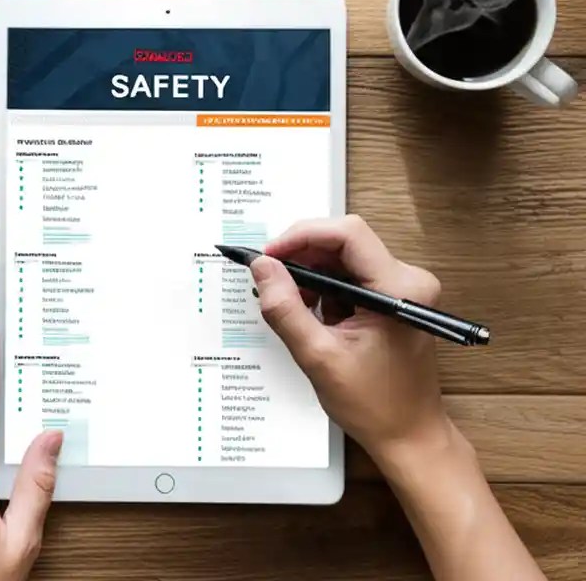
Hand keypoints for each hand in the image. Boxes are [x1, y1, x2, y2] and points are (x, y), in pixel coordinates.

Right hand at [251, 215, 452, 462]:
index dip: (301, 237)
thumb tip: (262, 267)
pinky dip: (324, 290)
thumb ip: (286, 308)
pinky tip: (313, 317)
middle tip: (270, 281)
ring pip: (344, 259)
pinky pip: (351, 277)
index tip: (268, 257)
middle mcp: (408, 281)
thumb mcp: (318, 356)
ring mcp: (403, 289)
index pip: (347, 234)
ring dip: (311, 276)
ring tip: (292, 307)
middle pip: (344, 242)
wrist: (410, 435)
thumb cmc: (375, 404)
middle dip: (302, 257)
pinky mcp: (394, 300)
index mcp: (399, 289)